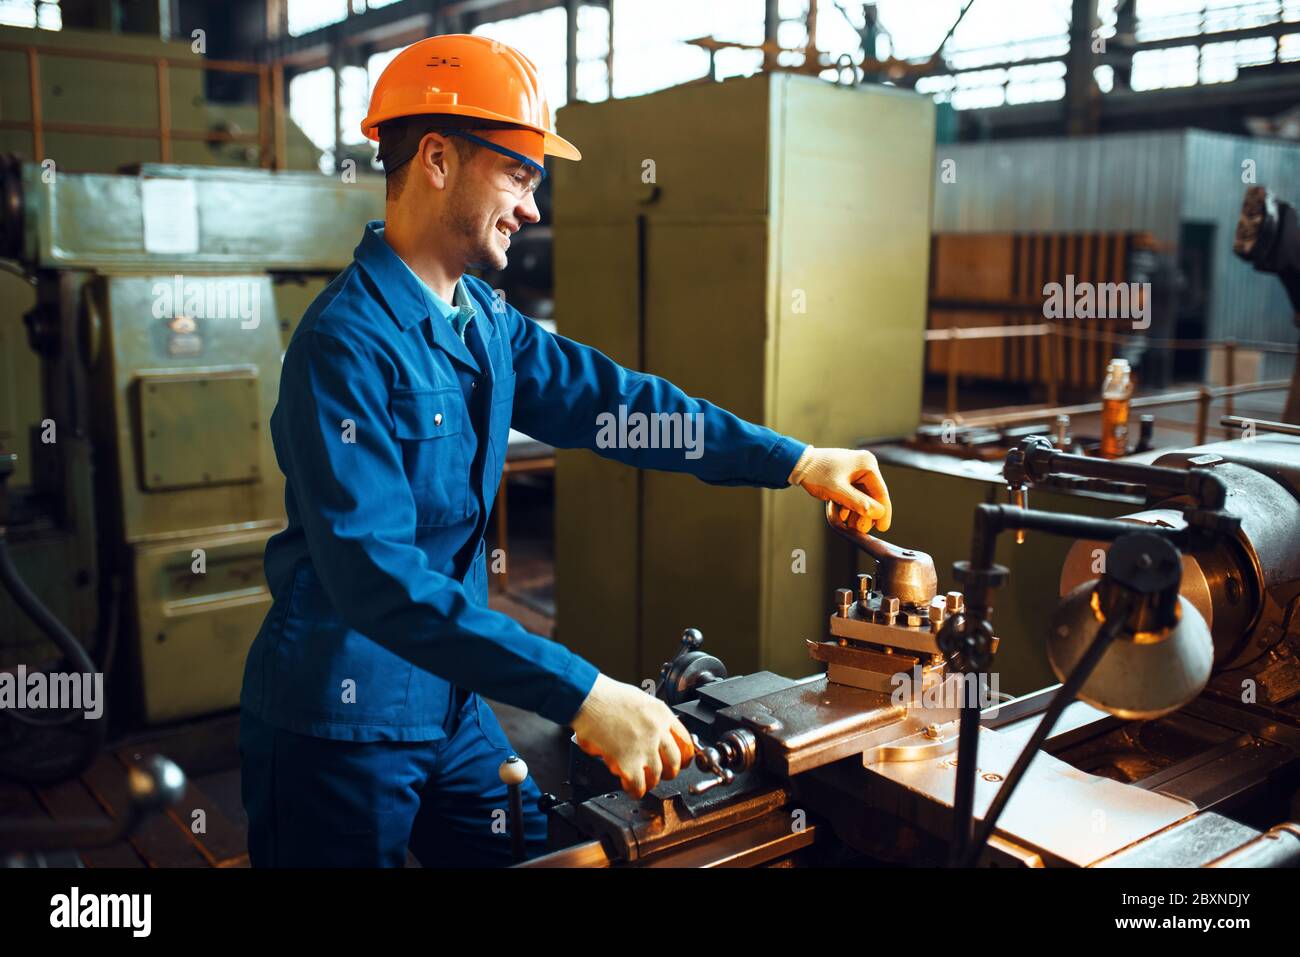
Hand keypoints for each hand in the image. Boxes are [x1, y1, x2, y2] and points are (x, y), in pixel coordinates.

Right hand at [569, 674, 694, 798]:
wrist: (588, 700)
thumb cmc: (606, 697)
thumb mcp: (640, 700)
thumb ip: (651, 718)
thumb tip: (654, 732)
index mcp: (661, 714)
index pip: (685, 740)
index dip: (685, 755)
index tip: (683, 761)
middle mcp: (657, 732)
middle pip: (675, 761)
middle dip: (670, 771)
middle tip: (664, 774)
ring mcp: (644, 748)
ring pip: (658, 775)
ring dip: (650, 781)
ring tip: (643, 781)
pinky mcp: (628, 763)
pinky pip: (639, 785)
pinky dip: (636, 790)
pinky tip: (632, 789)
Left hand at [788, 446, 892, 533]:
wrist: (797, 464)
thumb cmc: (816, 473)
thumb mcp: (838, 491)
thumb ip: (858, 503)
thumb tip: (878, 513)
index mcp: (867, 464)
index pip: (881, 492)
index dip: (882, 512)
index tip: (882, 528)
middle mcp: (864, 465)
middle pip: (872, 496)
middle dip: (866, 514)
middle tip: (859, 529)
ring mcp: (856, 470)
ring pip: (862, 497)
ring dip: (857, 512)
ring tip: (850, 525)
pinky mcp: (847, 475)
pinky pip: (854, 494)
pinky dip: (850, 506)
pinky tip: (843, 515)